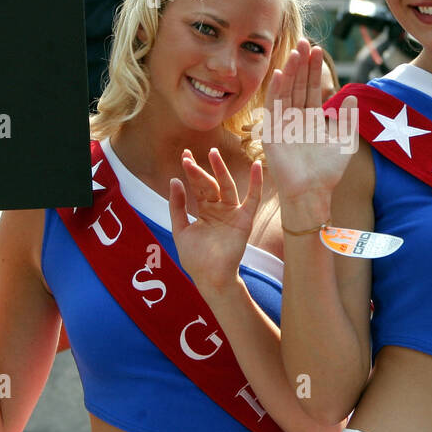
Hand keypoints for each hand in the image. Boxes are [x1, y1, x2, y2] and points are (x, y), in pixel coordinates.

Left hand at [168, 148, 260, 292]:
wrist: (210, 277)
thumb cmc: (195, 258)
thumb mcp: (180, 228)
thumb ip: (177, 206)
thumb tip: (174, 181)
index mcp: (205, 210)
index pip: (198, 186)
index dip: (191, 171)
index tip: (184, 156)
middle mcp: (220, 209)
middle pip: (209, 184)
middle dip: (199, 170)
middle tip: (188, 157)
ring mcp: (232, 213)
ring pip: (227, 187)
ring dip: (221, 170)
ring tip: (213, 153)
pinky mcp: (245, 220)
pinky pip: (253, 199)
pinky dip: (256, 183)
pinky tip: (258, 166)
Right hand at [262, 40, 358, 203]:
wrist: (312, 192)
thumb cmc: (328, 171)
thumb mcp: (344, 141)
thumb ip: (347, 118)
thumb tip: (351, 94)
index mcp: (311, 119)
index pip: (311, 88)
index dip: (313, 70)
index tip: (317, 50)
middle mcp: (296, 118)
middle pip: (298, 85)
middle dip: (301, 64)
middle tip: (304, 42)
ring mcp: (283, 124)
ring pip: (286, 91)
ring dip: (289, 72)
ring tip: (295, 52)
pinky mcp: (272, 132)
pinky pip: (273, 107)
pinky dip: (275, 90)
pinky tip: (279, 73)